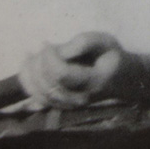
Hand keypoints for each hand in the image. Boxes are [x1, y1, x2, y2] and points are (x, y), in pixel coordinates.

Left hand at [19, 32, 144, 108]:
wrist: (121, 78)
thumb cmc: (111, 56)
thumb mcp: (105, 41)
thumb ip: (83, 42)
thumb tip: (57, 52)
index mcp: (94, 81)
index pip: (61, 74)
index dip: (49, 57)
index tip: (47, 43)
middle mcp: (81, 98)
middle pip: (48, 85)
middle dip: (38, 64)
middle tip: (41, 48)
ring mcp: (70, 106)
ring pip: (40, 94)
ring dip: (29, 74)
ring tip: (31, 56)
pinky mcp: (61, 107)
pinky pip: (37, 100)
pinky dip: (27, 85)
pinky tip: (27, 69)